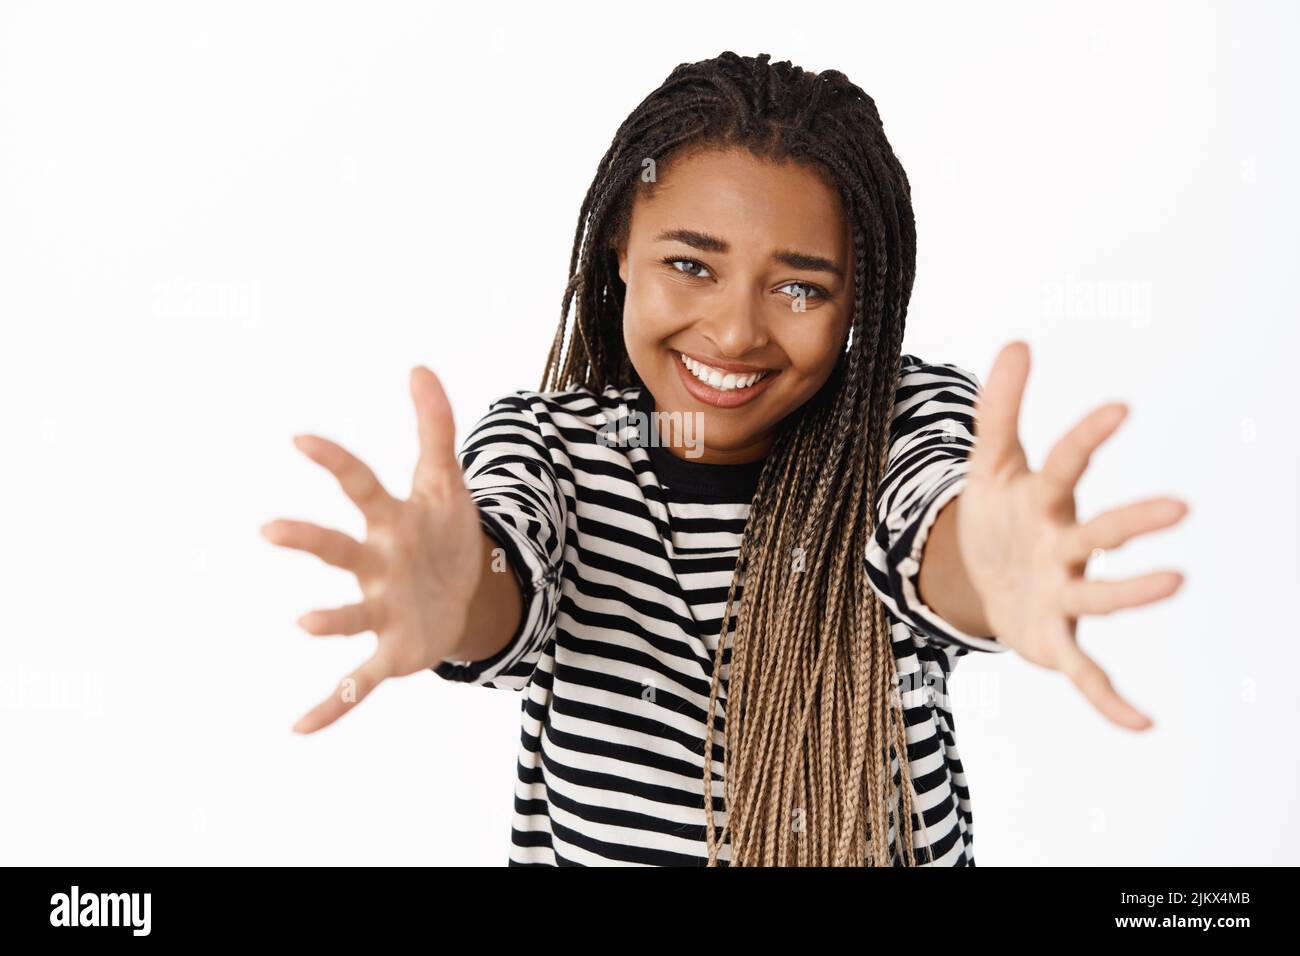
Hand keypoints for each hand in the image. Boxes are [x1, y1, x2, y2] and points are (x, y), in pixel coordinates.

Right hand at [261, 367, 484, 733]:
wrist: (466, 594)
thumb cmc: (444, 533)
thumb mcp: (448, 481)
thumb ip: (435, 426)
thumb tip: (420, 366)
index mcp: (390, 521)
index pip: (361, 486)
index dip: (336, 462)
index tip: (301, 439)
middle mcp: (375, 565)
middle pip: (339, 550)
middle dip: (309, 540)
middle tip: (269, 529)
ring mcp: (380, 610)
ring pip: (348, 616)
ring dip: (327, 620)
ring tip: (305, 623)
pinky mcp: (393, 651)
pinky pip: (359, 681)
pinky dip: (332, 704)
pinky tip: (298, 729)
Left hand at [957, 341, 1188, 730]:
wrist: (982, 576)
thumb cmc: (997, 514)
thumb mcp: (987, 464)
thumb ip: (1000, 409)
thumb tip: (1015, 342)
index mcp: (1045, 500)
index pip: (1065, 464)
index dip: (1086, 437)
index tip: (1120, 407)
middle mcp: (1064, 546)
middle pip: (1098, 532)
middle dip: (1132, 521)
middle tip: (1179, 507)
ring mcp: (1063, 593)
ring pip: (1099, 595)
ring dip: (1133, 591)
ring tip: (1177, 582)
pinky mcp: (1054, 638)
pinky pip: (1085, 670)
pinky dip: (1109, 698)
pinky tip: (1143, 724)